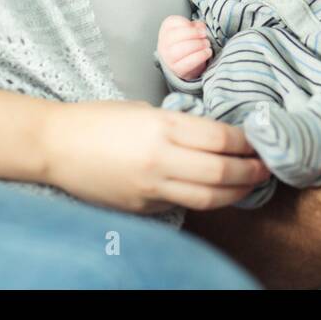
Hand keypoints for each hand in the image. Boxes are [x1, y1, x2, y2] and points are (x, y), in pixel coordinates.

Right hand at [40, 99, 270, 212]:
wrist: (55, 146)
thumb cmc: (98, 120)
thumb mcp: (144, 111)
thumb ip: (179, 125)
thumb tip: (216, 137)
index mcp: (161, 126)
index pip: (219, 137)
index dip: (245, 141)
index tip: (257, 139)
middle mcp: (159, 159)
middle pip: (220, 171)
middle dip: (249, 170)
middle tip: (265, 166)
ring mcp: (150, 188)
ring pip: (208, 197)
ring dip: (236, 191)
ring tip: (250, 183)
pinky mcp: (141, 208)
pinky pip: (182, 205)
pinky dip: (204, 200)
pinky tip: (214, 192)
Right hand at [156, 14, 212, 79]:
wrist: (183, 63)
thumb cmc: (186, 43)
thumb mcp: (190, 30)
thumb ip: (196, 26)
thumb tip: (201, 26)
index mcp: (166, 30)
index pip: (172, 22)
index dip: (187, 23)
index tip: (198, 27)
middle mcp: (164, 44)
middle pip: (175, 36)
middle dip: (193, 34)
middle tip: (204, 35)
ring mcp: (168, 58)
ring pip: (179, 50)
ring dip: (197, 45)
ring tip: (206, 44)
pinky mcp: (176, 69)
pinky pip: (187, 63)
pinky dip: (200, 57)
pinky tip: (207, 53)